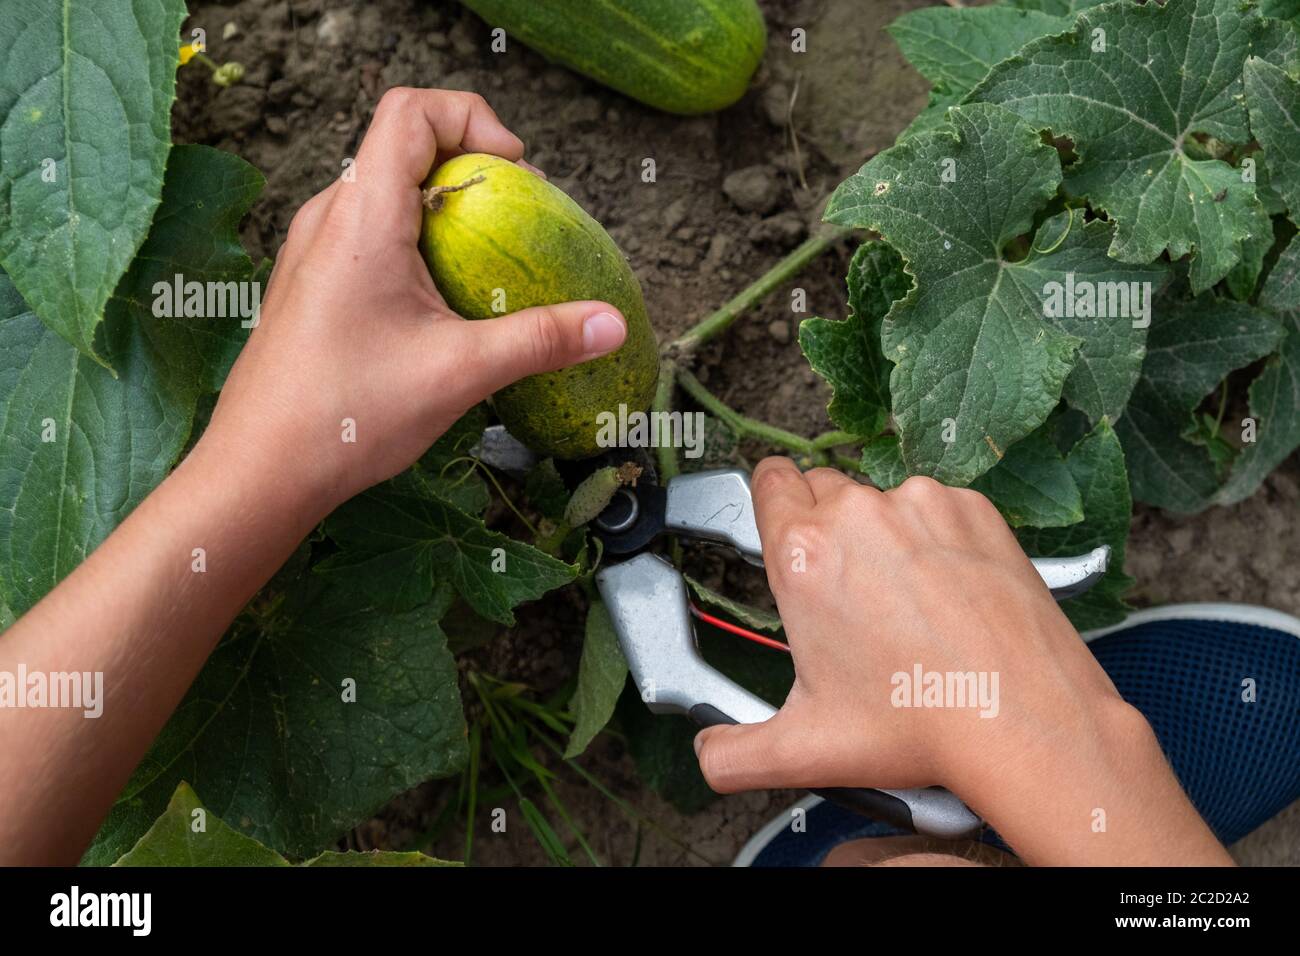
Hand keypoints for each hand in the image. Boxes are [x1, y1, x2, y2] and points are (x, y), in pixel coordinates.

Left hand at [201, 87, 627, 519]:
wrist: (259, 470)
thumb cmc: (348, 414)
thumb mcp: (460, 372)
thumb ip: (541, 340)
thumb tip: (611, 323)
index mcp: (361, 214)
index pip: (412, 110)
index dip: (473, 118)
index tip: (517, 174)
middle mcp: (329, 216)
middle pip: (404, 146)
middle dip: (472, 168)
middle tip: (517, 221)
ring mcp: (313, 250)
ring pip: (386, 192)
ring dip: (444, 210)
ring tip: (485, 265)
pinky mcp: (311, 285)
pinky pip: (369, 234)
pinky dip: (416, 244)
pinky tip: (441, 306)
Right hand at [694, 458, 1230, 864]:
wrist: (1023, 719)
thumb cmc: (922, 725)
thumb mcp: (804, 749)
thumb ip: (732, 752)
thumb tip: (711, 755)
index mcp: (804, 555)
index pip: (766, 480)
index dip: (772, 500)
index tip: (784, 520)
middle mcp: (859, 516)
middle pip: (823, 487)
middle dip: (825, 526)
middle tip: (846, 587)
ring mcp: (921, 506)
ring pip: (882, 499)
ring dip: (883, 533)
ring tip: (906, 600)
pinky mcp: (974, 510)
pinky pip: (938, 506)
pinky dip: (937, 535)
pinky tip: (947, 589)